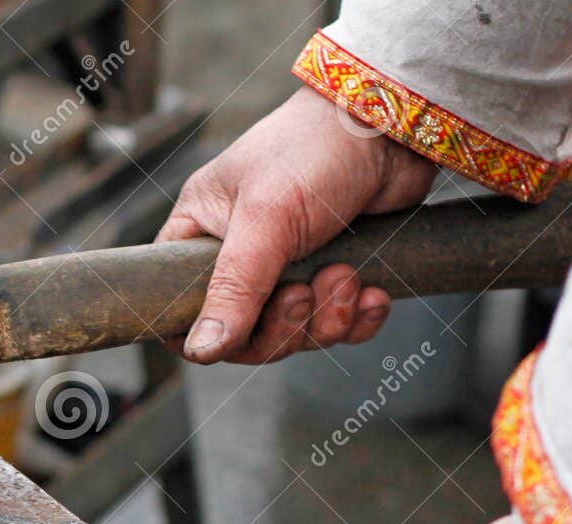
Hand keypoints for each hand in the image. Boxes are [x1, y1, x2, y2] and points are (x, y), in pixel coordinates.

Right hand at [159, 88, 436, 364]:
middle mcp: (239, 254)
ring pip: (296, 333)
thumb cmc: (314, 149)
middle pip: (244, 334)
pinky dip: (357, 318)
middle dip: (284, 326)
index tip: (239, 336)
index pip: (180, 307)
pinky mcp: (334, 270)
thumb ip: (233, 289)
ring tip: (347, 276)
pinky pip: (338, 324)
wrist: (392, 124)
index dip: (204, 334)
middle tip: (305, 292)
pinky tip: (373, 293)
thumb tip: (200, 352)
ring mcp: (288, 266)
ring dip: (326, 318)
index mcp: (201, 233)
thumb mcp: (266, 219)